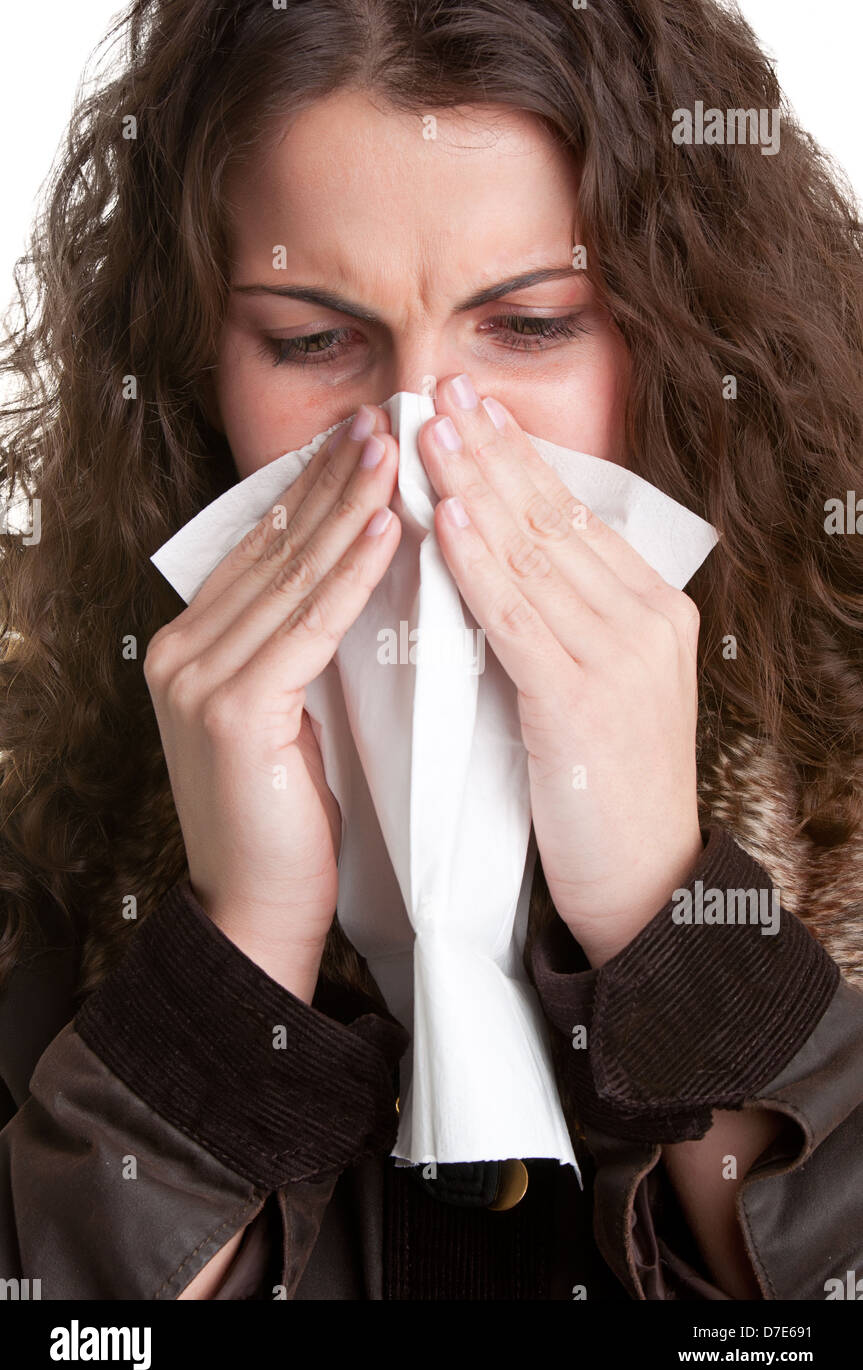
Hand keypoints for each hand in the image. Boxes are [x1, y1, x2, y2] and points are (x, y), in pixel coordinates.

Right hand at [144, 404, 400, 992]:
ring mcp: (198, 678)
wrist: (257, 912)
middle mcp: (184, 650)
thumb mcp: (292, 712)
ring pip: (292, 576)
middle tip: (386, 418)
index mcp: (194, 645)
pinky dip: (351, 573)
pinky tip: (388, 526)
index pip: (264, 550)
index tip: (364, 437)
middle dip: (334, 478)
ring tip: (396, 449)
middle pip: (275, 548)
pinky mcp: (232, 711)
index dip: (313, 489)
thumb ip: (301, 645)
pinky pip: (308, 627)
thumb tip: (354, 570)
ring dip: (349, 506)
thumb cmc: (290, 819)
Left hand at [416, 373, 704, 968]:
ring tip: (429, 431)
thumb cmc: (605, 792)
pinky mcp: (582, 699)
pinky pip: (517, 615)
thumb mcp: (596, 690)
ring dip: (475, 485)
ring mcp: (619, 656)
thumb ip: (561, 624)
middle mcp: (645, 619)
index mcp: (652, 610)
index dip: (519, 458)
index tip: (470, 408)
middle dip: (492, 449)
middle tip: (441, 389)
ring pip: (533, 552)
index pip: (574, 516)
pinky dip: (478, 562)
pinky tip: (447, 518)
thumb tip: (497, 562)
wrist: (644, 887)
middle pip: (554, 517)